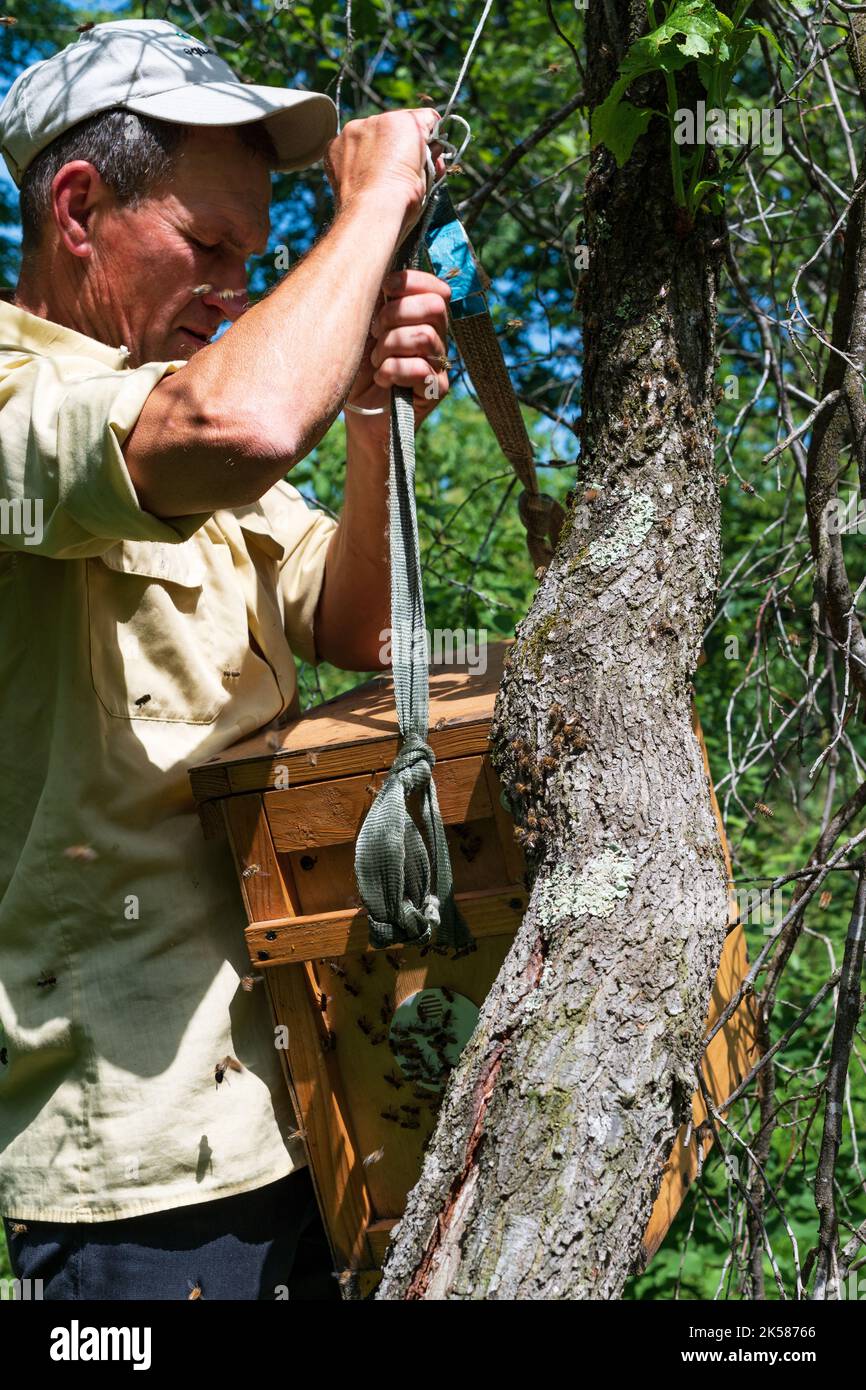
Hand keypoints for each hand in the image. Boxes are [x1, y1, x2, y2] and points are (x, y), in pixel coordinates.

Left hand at [324, 109, 446, 243]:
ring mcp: (352, 131)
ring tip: (380, 178)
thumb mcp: (428, 177)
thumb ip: (428, 156)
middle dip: (402, 144)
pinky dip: (356, 158)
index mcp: (407, 123)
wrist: (370, 215)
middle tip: (404, 171)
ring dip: (377, 149)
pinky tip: (362, 178)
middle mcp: (378, 119)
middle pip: (397, 125)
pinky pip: (350, 146)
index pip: (426, 120)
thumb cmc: (402, 200)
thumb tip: (431, 152)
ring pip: (371, 134)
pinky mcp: (334, 146)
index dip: (430, 140)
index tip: (429, 157)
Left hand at [345, 268, 451, 438]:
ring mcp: (439, 363)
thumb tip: (378, 272)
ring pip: (424, 336)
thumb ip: (375, 302)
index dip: (409, 282)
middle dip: (396, 314)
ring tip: (376, 361)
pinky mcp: (437, 390)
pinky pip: (420, 369)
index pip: (434, 287)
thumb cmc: (357, 370)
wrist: (358, 417)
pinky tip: (382, 380)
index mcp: (422, 318)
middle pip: (435, 306)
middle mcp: (436, 337)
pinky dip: (393, 372)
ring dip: (391, 346)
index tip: (383, 289)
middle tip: (374, 332)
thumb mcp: (361, 329)